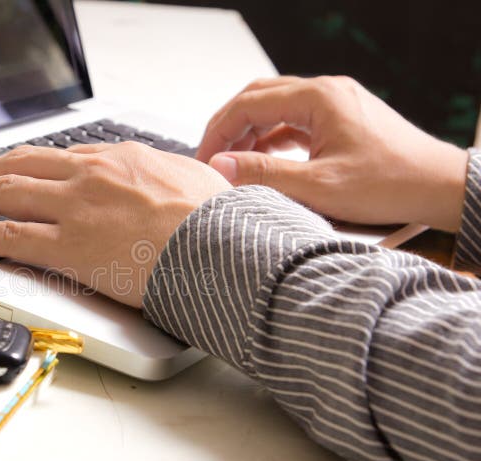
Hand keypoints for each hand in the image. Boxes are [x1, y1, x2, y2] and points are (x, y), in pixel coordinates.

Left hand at [0, 142, 231, 307]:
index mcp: (119, 159)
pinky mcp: (67, 245)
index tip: (11, 173)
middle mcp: (89, 176)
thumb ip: (167, 179)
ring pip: (3, 195)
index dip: (26, 167)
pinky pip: (5, 235)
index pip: (58, 158)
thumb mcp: (194, 181)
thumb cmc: (219, 220)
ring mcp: (74, 208)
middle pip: (19, 167)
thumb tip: (171, 181)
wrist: (225, 245)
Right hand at [197, 76, 468, 231]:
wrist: (440, 187)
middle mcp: (326, 91)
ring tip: (231, 162)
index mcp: (318, 98)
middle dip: (228, 126)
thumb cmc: (389, 185)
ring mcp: (335, 102)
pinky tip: (263, 159)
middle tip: (210, 157)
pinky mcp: (342, 118)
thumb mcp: (318, 186)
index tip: (203, 161)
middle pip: (259, 97)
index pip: (249, 104)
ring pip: (276, 107)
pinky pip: (295, 120)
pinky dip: (272, 137)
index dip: (218, 132)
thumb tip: (219, 164)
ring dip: (249, 131)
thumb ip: (264, 173)